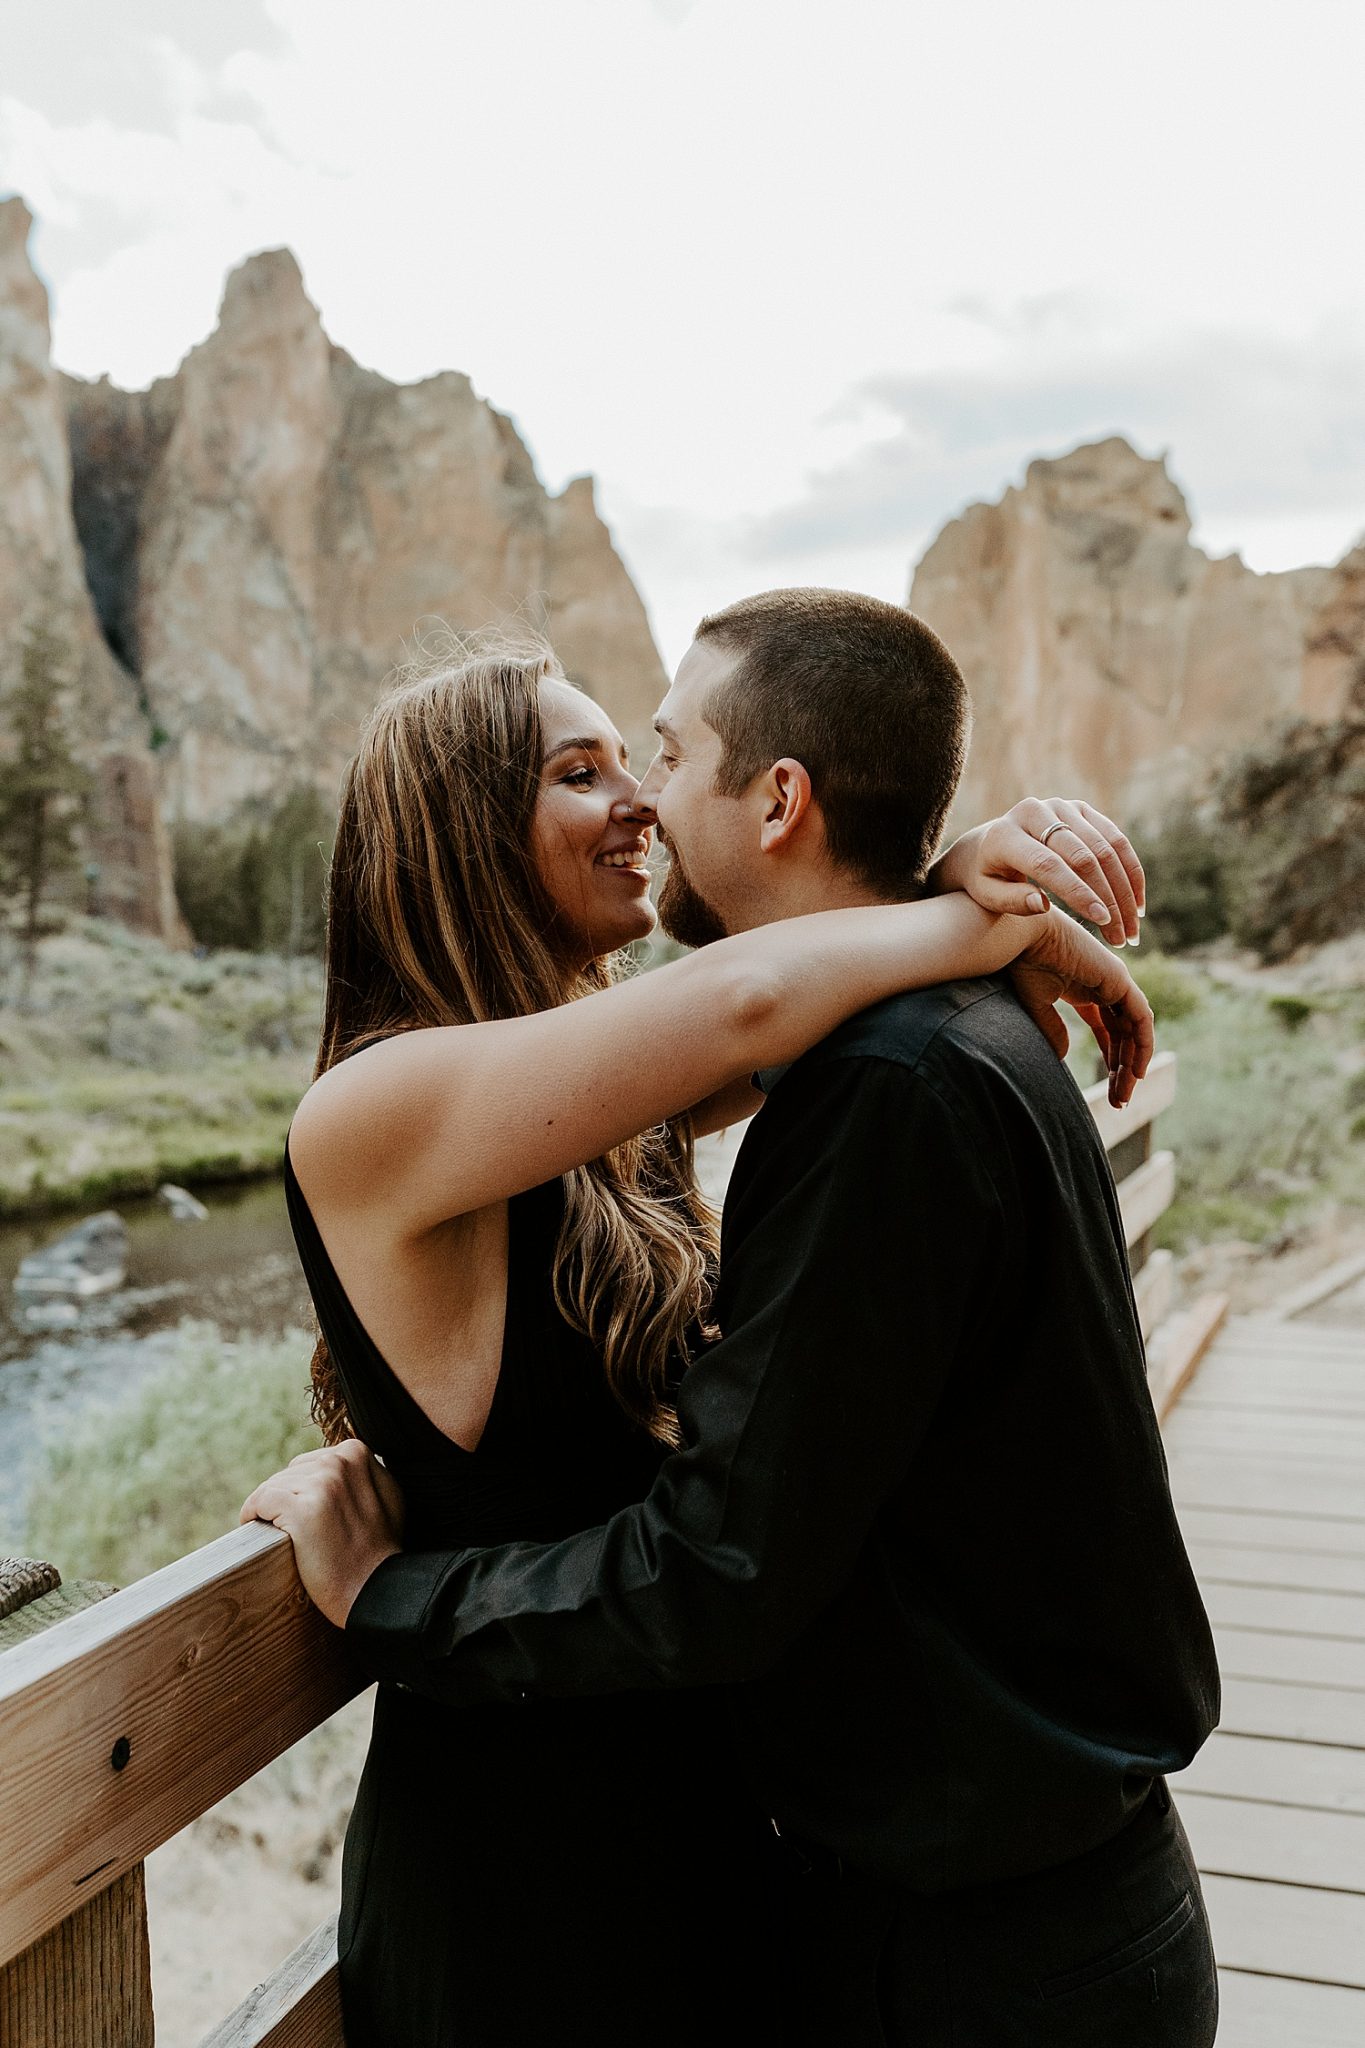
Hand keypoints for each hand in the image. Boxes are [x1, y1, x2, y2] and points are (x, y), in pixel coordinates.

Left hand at [240, 1438, 404, 1628]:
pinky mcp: (301, 1510)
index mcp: (357, 1454)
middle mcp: (340, 1462)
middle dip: (286, 1497)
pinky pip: (261, 1500)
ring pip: (273, 1486)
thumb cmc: (379, 1550)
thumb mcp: (386, 1495)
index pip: (311, 1462)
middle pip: (291, 1472)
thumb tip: (337, 1461)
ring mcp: (322, 1485)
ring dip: (268, 1509)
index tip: (301, 1511)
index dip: (301, 1488)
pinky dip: (251, 1513)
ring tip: (276, 1531)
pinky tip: (252, 1525)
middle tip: (291, 1527)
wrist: (376, 1590)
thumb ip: (363, 1472)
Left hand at [936, 799, 1144, 945]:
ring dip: (1125, 891)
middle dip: (1108, 899)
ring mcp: (1061, 807)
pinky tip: (1137, 904)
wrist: (990, 844)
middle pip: (1083, 856)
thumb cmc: (987, 878)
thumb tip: (1042, 905)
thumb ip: (1010, 901)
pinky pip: (1115, 839)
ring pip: (1106, 847)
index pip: (1048, 864)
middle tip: (1122, 937)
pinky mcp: (1081, 809)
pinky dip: (1130, 872)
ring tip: (1132, 929)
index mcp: (1006, 835)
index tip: (1102, 922)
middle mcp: (1035, 812)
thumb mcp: (987, 894)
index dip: (1078, 893)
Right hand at [1007, 911, 1153, 1106]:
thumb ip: (1051, 1030)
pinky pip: (1141, 1019)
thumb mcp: (1036, 1006)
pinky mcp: (1119, 980)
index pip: (1108, 1031)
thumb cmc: (1022, 963)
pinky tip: (1136, 1071)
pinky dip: (1142, 1045)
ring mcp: (1116, 982)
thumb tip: (1062, 1057)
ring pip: (1135, 1031)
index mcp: (1087, 989)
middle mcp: (1106, 986)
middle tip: (1119, 1101)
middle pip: (1124, 1035)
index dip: (1110, 1061)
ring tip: (1124, 1094)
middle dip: (1123, 1070)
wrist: (1022, 936)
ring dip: (1132, 1065)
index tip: (1110, 1091)